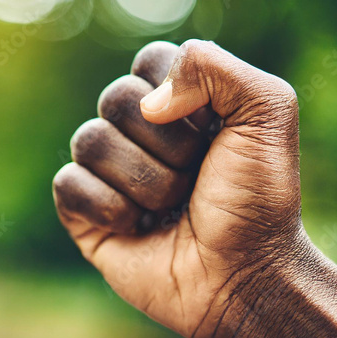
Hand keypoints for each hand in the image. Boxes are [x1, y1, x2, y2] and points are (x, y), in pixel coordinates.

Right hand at [53, 40, 305, 337]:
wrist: (245, 277)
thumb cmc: (259, 199)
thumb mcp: (267, 111)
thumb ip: (214, 66)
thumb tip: (148, 103)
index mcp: (181, 101)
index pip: (150, 61)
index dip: (180, 92)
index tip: (212, 130)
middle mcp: (140, 133)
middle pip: (115, 98)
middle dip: (166, 146)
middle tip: (195, 178)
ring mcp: (109, 173)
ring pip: (89, 140)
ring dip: (145, 182)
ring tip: (172, 209)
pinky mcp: (84, 214)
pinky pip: (68, 183)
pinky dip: (109, 208)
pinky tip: (137, 230)